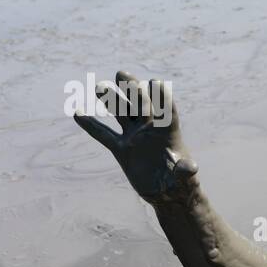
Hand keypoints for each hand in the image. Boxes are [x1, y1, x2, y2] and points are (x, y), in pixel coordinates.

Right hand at [73, 71, 199, 205]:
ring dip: (111, 101)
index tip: (156, 82)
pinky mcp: (121, 149)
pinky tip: (77, 113)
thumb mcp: (184, 178)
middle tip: (122, 73)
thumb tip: (190, 168)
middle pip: (141, 105)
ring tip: (100, 87)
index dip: (162, 97)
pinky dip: (91, 125)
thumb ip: (185, 170)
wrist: (167, 193)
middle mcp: (150, 129)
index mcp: (169, 132)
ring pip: (121, 113)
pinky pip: (103, 134)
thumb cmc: (181, 183)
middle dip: (133, 90)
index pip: (166, 110)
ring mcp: (134, 137)